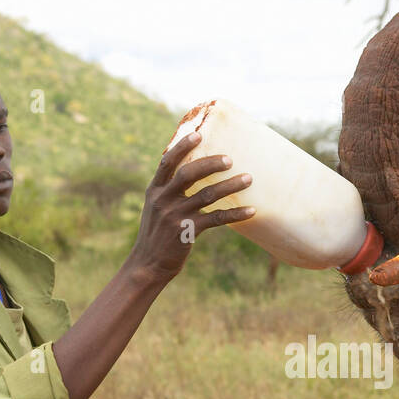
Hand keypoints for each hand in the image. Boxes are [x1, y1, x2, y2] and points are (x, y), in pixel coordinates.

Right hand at [127, 132, 255, 281]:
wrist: (148, 264)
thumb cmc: (157, 234)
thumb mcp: (156, 208)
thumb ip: (169, 191)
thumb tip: (192, 171)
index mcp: (154, 190)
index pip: (167, 163)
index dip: (182, 147)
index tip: (198, 134)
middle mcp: (163, 200)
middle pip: (188, 174)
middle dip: (210, 163)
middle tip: (230, 159)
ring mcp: (175, 216)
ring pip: (207, 195)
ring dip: (230, 185)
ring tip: (248, 179)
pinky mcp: (187, 232)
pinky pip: (216, 219)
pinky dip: (235, 214)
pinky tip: (251, 211)